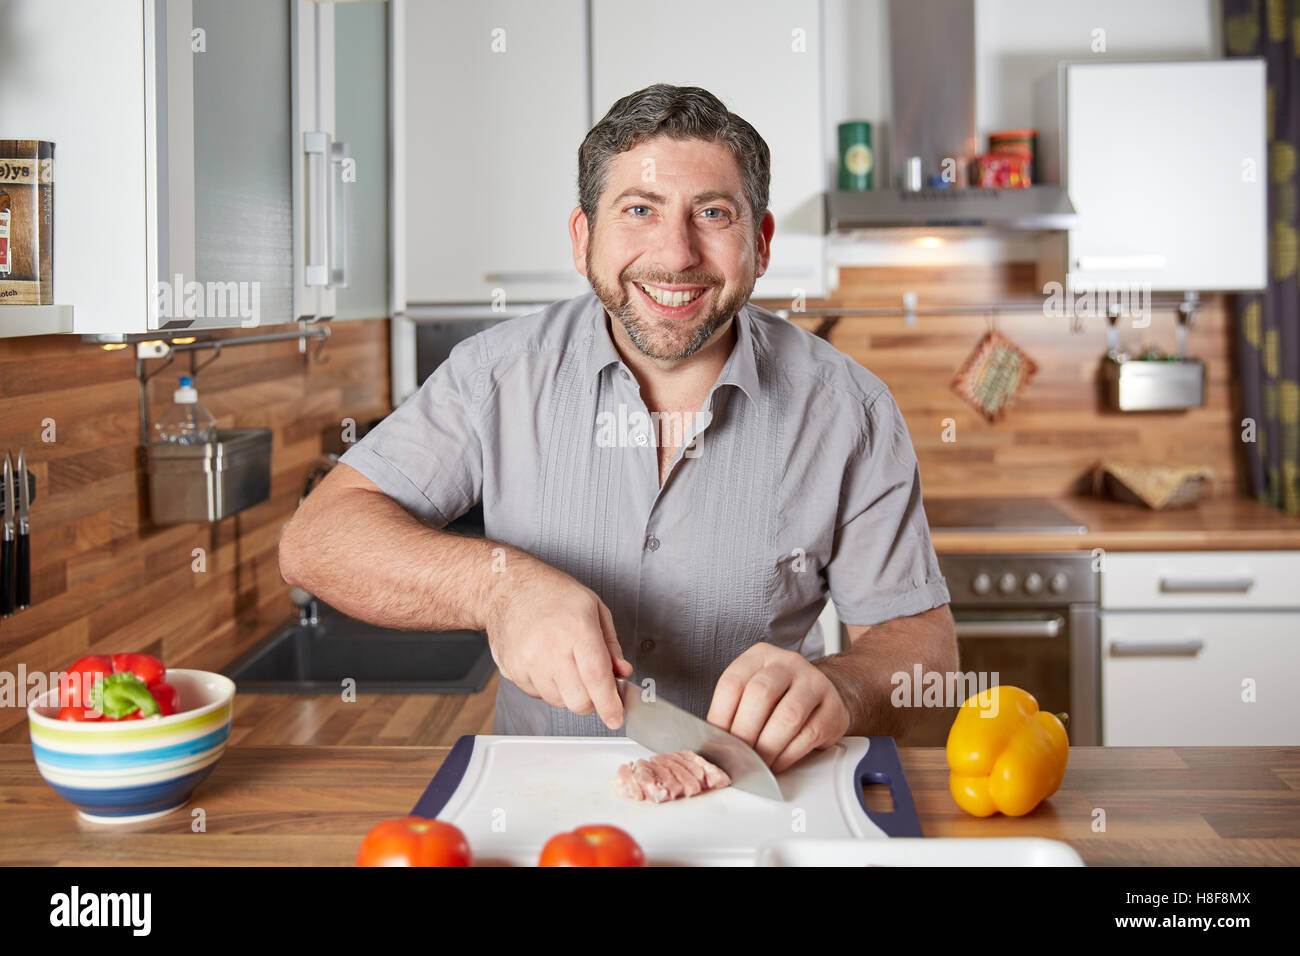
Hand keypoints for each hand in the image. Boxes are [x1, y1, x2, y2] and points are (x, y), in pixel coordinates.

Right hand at [484, 558, 633, 728]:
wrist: (508, 588)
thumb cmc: (552, 594)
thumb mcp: (594, 608)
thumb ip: (611, 645)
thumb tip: (622, 672)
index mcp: (577, 629)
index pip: (597, 679)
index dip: (610, 705)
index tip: (616, 719)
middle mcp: (552, 648)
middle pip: (579, 701)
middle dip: (591, 701)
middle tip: (592, 685)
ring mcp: (529, 662)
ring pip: (559, 702)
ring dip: (568, 693)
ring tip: (564, 663)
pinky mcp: (513, 671)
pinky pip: (538, 695)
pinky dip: (547, 687)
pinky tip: (546, 663)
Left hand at [707, 643, 850, 772]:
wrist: (824, 696)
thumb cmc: (780, 698)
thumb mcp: (753, 691)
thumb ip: (734, 710)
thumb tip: (714, 742)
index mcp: (760, 656)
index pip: (732, 683)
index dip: (719, 717)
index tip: (715, 741)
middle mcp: (788, 663)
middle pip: (760, 695)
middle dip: (744, 733)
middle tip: (737, 756)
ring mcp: (814, 683)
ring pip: (788, 717)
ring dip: (768, 748)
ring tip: (757, 764)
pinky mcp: (833, 708)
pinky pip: (809, 735)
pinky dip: (788, 755)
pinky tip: (777, 763)